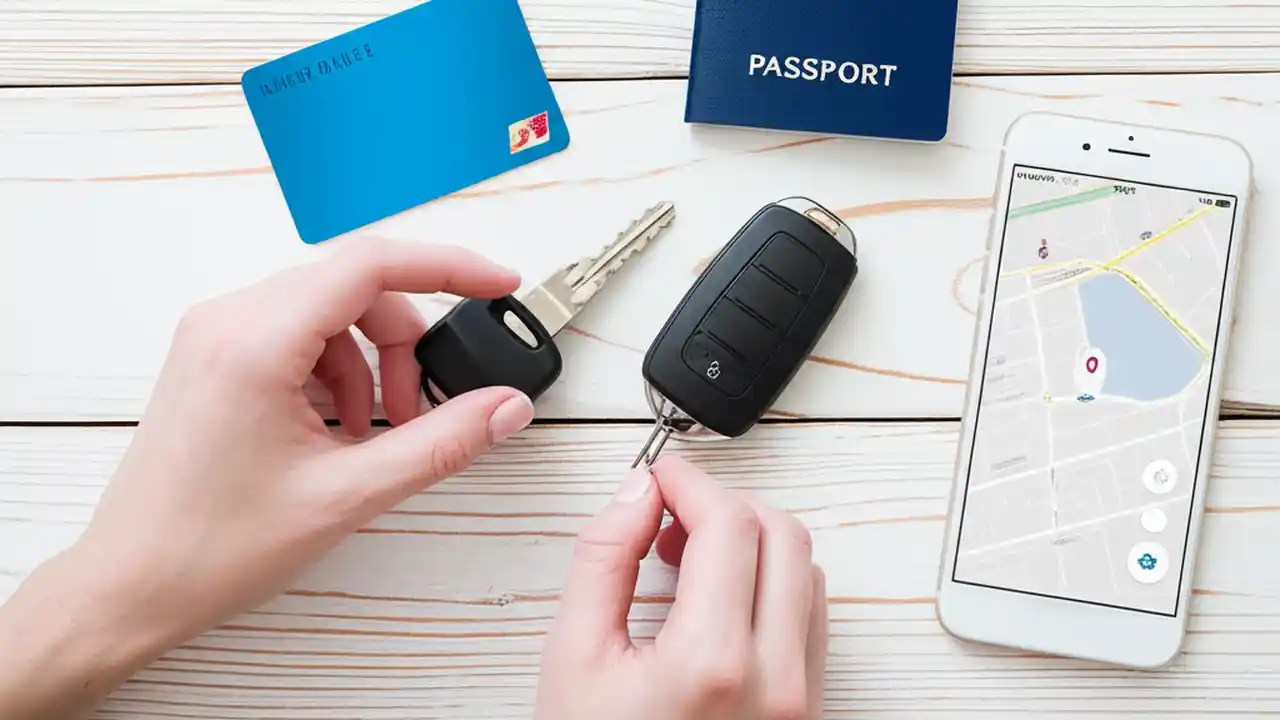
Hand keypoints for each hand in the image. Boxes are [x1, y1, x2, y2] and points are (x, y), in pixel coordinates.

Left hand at [0, 240, 535, 718]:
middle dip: (406, 342)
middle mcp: (228, 321)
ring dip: (372, 361)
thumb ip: (440, 443)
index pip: (371, 264)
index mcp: (255, 342)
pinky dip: (338, 370)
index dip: (448, 267)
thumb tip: (505, 407)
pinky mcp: (214, 355)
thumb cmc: (210, 548)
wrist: (129, 586)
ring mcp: (214, 335)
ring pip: (329, 311)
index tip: (497, 285)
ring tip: (374, 432)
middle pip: (355, 288)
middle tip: (419, 410)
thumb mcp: (346, 496)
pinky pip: (298, 333)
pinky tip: (339, 428)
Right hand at [536, 456, 827, 719]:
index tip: (659, 476)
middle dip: (724, 505)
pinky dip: (770, 582)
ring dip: (751, 541)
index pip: (729, 523)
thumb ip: (603, 559)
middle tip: (670, 512)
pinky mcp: (808, 708)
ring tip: (689, 556)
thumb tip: (637, 493)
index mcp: (713, 662)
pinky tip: (719, 594)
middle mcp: (776, 680)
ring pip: (805, 570)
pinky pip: (810, 615)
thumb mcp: (573, 657)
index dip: (689, 482)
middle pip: (781, 534)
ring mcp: (800, 698)